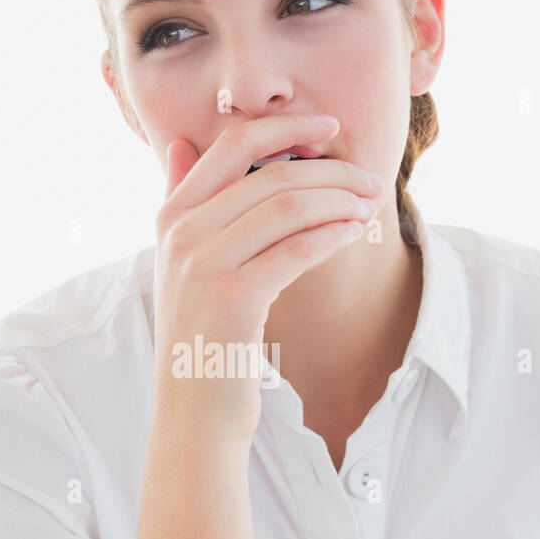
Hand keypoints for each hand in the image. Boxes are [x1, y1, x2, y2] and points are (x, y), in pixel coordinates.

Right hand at [152, 113, 382, 444]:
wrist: (193, 412)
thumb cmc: (200, 336)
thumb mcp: (178, 263)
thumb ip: (180, 202)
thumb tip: (181, 142)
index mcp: (170, 216)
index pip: (232, 145)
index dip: (286, 126)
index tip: (329, 128)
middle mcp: (181, 234)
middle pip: (270, 174)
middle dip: (330, 171)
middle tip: (368, 178)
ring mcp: (203, 266)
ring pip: (287, 205)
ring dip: (339, 200)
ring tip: (369, 205)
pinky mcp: (233, 299)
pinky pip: (296, 249)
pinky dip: (333, 234)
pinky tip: (355, 232)